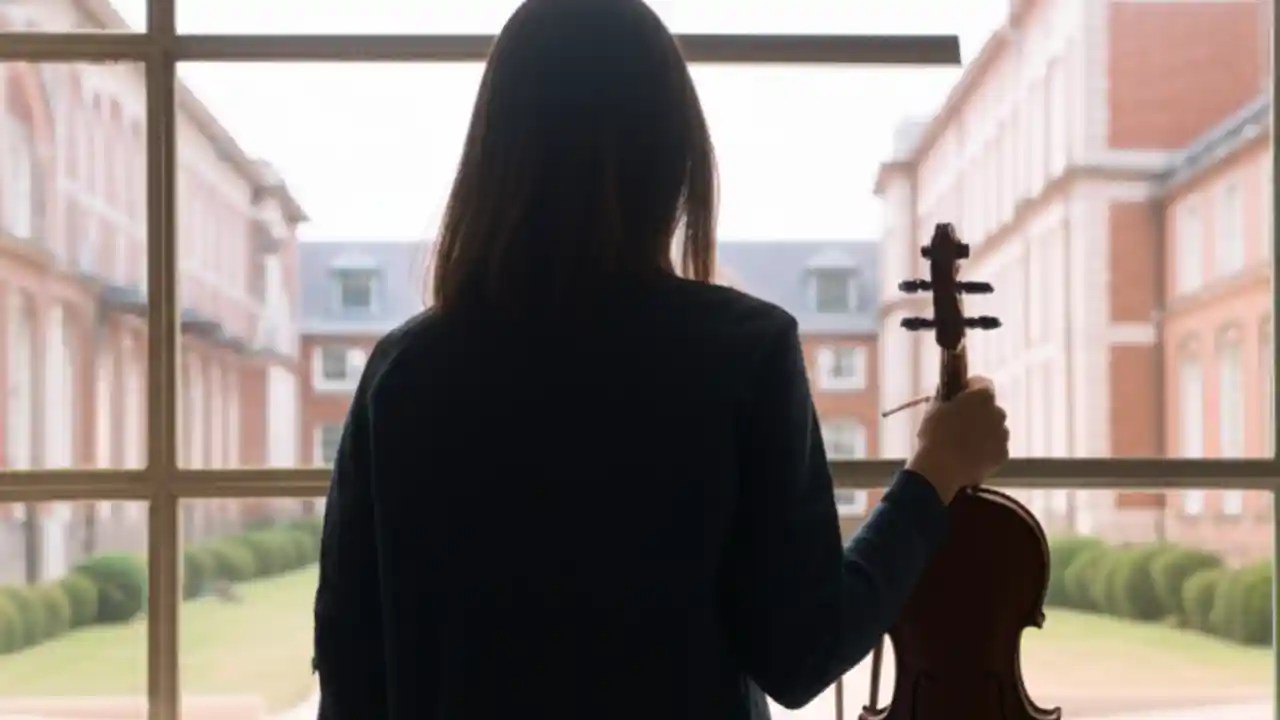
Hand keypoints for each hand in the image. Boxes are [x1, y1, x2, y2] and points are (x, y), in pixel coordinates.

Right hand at [906, 376, 1009, 504]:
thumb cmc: (935, 435)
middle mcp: (997, 412)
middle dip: (978, 412)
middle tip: (960, 422)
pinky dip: (987, 450)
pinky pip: (996, 448)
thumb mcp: (934, 410)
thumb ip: (947, 400)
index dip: (971, 387)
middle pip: (990, 407)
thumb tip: (949, 400)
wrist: (942, 468)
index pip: (982, 382)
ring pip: (995, 429)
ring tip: (964, 443)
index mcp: (981, 396)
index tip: (960, 394)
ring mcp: (1002, 435)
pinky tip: (970, 456)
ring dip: (984, 432)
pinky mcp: (1002, 455)